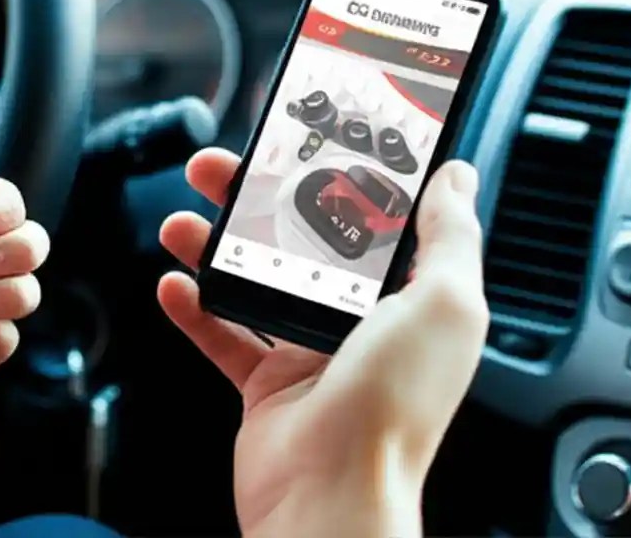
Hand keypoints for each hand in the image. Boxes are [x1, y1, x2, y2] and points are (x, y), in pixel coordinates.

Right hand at [159, 149, 488, 536]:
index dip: (339, 176)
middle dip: (256, 202)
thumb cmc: (392, 408)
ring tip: (181, 222)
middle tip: (219, 170)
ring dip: (213, 248)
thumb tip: (457, 178)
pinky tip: (172, 284)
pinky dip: (193, 309)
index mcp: (408, 300)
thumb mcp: (446, 305)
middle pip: (299, 243)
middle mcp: (360, 324)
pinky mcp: (266, 385)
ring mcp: (309, 355)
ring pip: (253, 284)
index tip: (307, 139)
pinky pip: (222, 336)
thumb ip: (450, 235)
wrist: (330, 492)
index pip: (372, 221)